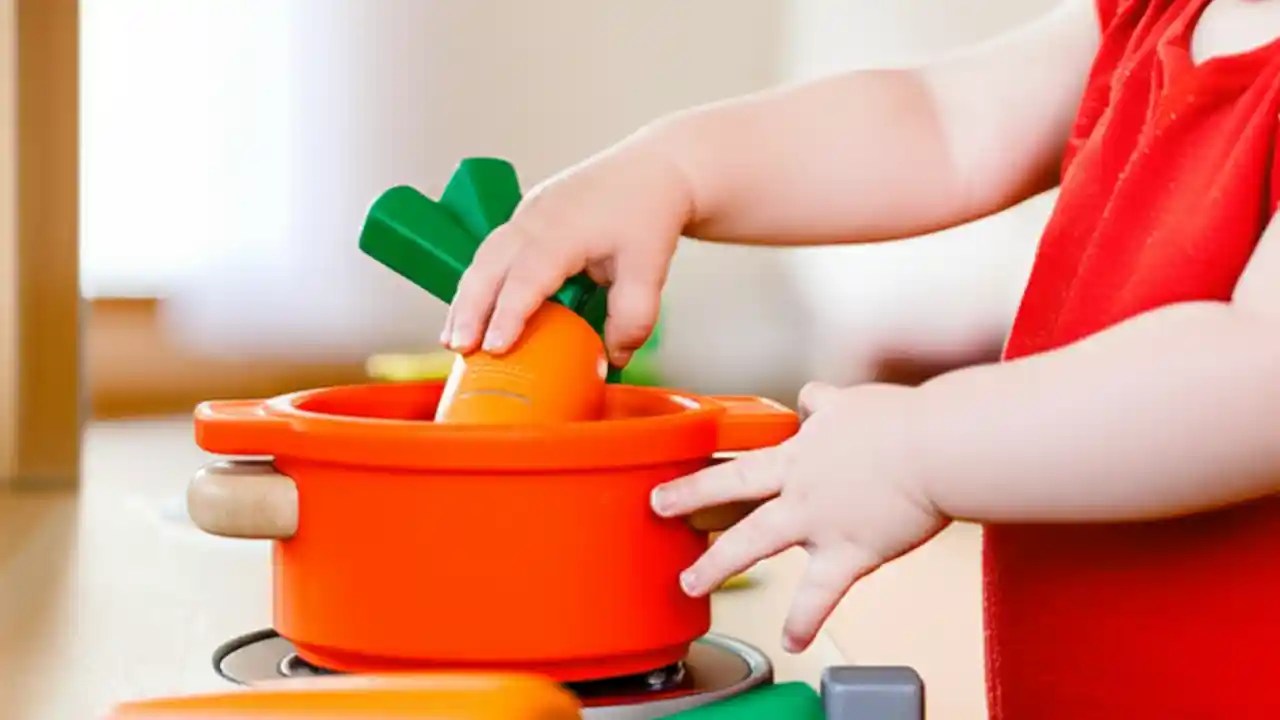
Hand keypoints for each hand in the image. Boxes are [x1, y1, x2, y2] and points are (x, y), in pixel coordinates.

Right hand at [442, 125, 695, 366]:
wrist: (656, 167)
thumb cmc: (649, 210)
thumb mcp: (649, 270)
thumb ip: (632, 318)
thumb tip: (611, 357)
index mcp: (565, 228)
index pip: (528, 276)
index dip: (508, 313)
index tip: (495, 346)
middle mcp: (536, 218)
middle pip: (489, 265)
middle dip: (469, 309)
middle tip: (458, 348)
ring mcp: (527, 214)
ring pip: (484, 257)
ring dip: (467, 298)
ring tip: (455, 339)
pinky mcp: (527, 218)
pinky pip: (493, 251)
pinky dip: (480, 283)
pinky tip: (475, 313)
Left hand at [650, 381, 948, 652]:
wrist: (938, 449)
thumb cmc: (906, 423)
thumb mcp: (854, 401)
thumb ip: (826, 403)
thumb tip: (813, 397)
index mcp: (802, 447)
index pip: (748, 450)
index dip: (720, 453)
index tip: (690, 463)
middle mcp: (799, 482)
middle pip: (731, 488)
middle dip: (688, 497)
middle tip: (658, 505)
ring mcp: (817, 520)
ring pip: (752, 541)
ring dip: (717, 563)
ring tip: (691, 582)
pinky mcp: (848, 552)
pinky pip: (819, 594)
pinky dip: (804, 621)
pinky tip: (791, 641)